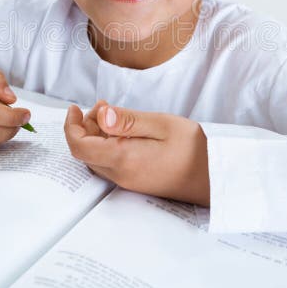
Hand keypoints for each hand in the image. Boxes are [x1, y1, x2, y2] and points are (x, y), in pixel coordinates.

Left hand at [64, 101, 209, 205]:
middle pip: (85, 152)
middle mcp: (121, 174)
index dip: (71, 126)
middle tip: (102, 106)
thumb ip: (128, 120)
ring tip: (113, 114)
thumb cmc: (194, 150)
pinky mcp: (136, 181)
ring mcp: (128, 181)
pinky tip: (123, 131)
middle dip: (85, 126)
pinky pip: (111, 163)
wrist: (215, 179)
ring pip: (97, 157)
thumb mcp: (162, 125)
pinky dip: (108, 144)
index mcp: (123, 159)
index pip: (79, 147)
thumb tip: (101, 115)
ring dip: (96, 135)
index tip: (74, 108)